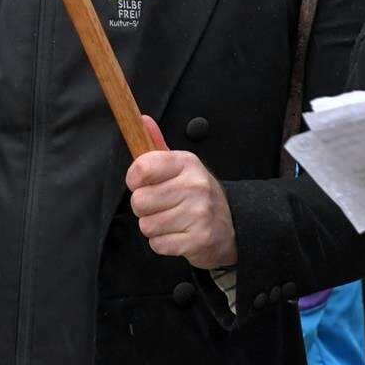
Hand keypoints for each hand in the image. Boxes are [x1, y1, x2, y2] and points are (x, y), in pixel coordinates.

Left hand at [126, 118, 236, 268]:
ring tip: (172, 220)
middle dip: (144, 208)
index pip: (142, 168)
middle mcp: (195, 185)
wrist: (230, 227)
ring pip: (147, 225)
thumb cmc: (196, 195)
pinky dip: (163, 243)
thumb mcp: (180, 166)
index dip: (134, 179)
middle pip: (139, 201)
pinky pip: (158, 244)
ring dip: (154, 227)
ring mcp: (199, 213)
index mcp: (186, 163)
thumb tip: (142, 120)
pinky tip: (178, 234)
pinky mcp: (199, 239)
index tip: (142, 183)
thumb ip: (157, 145)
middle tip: (161, 206)